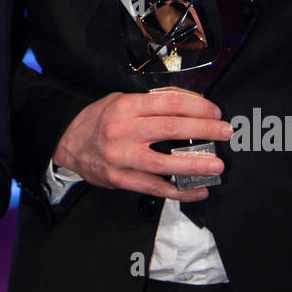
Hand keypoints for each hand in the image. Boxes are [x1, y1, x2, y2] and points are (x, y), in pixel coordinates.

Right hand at [53, 87, 232, 201]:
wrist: (67, 143)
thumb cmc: (98, 120)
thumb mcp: (120, 100)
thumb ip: (150, 103)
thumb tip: (189, 105)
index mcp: (126, 106)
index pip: (169, 103)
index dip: (197, 106)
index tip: (215, 112)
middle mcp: (124, 131)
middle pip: (171, 129)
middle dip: (204, 130)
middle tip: (225, 133)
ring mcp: (122, 158)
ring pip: (165, 163)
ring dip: (195, 164)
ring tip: (217, 165)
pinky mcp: (121, 180)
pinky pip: (155, 188)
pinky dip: (179, 191)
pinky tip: (198, 190)